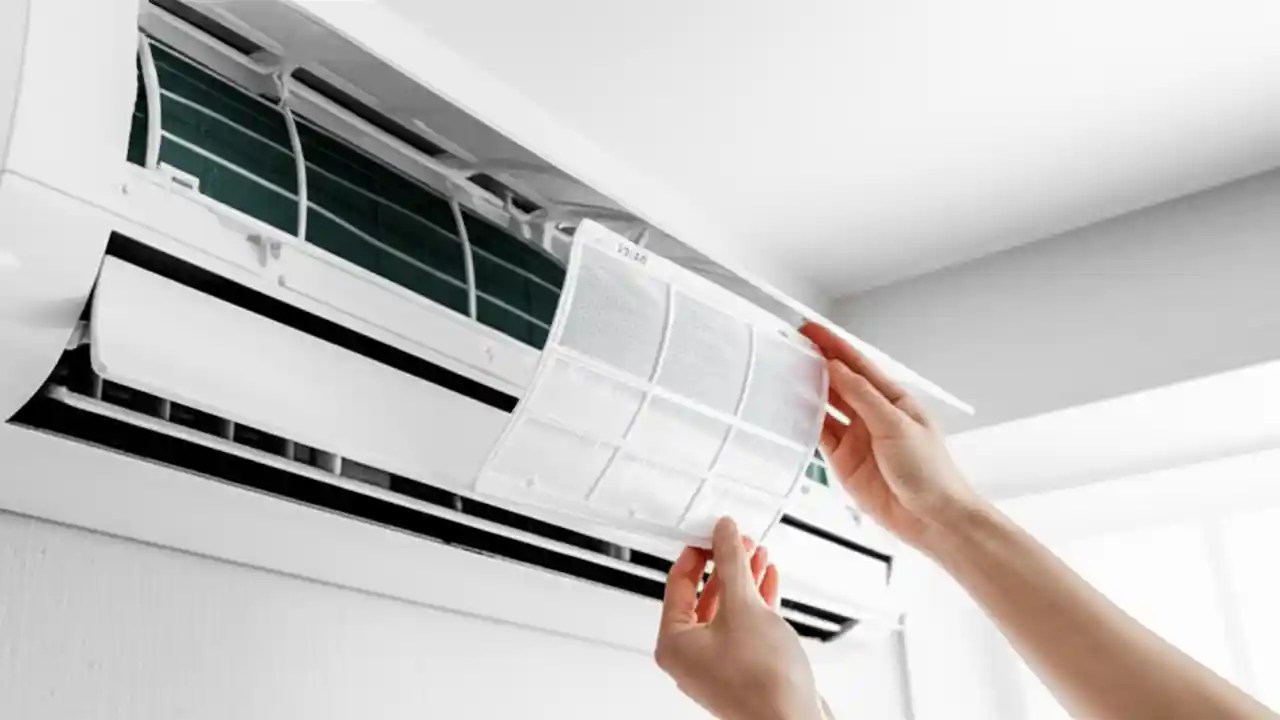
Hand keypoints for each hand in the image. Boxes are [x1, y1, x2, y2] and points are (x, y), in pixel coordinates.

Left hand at [655, 517, 823, 719]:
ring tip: (756, 555)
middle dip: (725, 565)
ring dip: (743, 581)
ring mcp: (716, 666)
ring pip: (726, 611)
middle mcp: (690, 658)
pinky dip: (755, 603)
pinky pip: (743, 627)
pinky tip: (767, 581)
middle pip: (703, 596)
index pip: (677, 584)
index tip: (712, 533)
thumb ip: (731, 563)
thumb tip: (723, 534)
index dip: (697, 553)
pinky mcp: (743, 670)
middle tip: (737, 542)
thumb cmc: (764, 683)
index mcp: (673, 644)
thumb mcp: (744, 606)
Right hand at [800, 323, 982, 549]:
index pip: (857, 364)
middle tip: (790, 346)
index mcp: (892, 398)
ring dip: (807, 390)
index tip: (810, 330)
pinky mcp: (844, 461)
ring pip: (826, 406)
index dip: (833, 345)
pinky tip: (792, 409)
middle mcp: (873, 414)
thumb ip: (863, 397)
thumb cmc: (930, 471)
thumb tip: (837, 369)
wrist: (933, 518)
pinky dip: (805, 421)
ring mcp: (857, 437)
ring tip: (785, 372)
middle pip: (838, 382)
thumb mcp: (896, 425)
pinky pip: (820, 435)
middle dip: (815, 363)